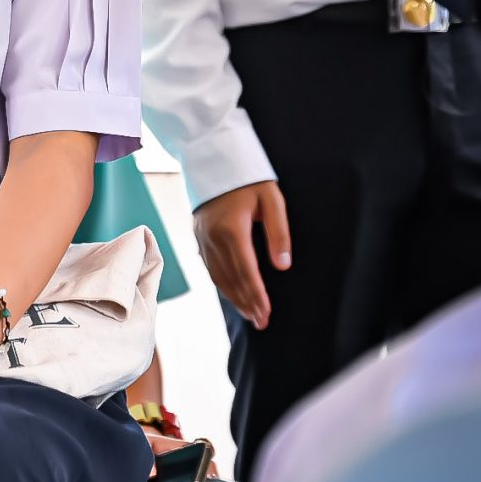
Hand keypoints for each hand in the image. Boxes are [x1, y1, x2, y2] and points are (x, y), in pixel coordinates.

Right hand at [193, 180, 290, 331]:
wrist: (214, 159)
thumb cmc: (248, 178)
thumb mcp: (271, 199)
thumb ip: (278, 232)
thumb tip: (282, 264)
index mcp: (231, 230)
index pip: (246, 272)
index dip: (257, 296)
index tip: (267, 314)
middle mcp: (213, 239)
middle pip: (231, 279)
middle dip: (247, 303)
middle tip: (261, 322)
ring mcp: (202, 239)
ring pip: (218, 277)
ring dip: (234, 298)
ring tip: (250, 314)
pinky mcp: (198, 237)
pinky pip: (210, 268)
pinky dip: (222, 285)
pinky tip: (232, 294)